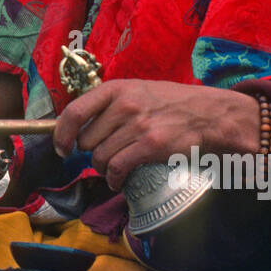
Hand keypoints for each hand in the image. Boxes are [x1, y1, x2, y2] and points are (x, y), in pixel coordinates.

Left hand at [53, 79, 257, 190]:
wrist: (209, 114)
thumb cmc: (171, 103)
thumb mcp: (137, 91)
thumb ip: (110, 104)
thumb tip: (79, 125)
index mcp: (116, 89)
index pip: (75, 112)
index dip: (61, 133)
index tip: (62, 147)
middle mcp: (124, 105)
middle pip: (87, 141)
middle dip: (91, 154)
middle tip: (102, 156)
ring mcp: (137, 126)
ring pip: (100, 157)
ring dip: (102, 169)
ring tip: (112, 169)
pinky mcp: (150, 146)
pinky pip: (118, 168)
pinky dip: (114, 179)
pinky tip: (117, 180)